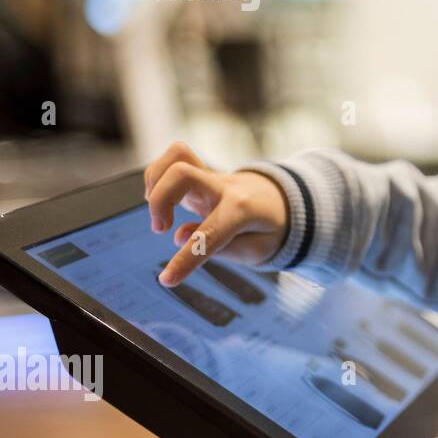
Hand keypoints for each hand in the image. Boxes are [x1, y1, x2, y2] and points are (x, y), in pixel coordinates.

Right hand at [143, 142, 289, 286]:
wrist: (282, 201)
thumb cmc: (269, 229)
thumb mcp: (259, 250)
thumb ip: (225, 249)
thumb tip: (180, 238)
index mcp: (245, 211)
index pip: (210, 234)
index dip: (186, 259)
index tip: (166, 280)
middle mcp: (226, 188)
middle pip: (183, 173)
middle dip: (159, 200)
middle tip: (160, 229)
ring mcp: (213, 177)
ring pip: (178, 156)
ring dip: (155, 184)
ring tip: (160, 214)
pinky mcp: (201, 174)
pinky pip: (175, 157)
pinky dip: (158, 176)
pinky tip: (163, 200)